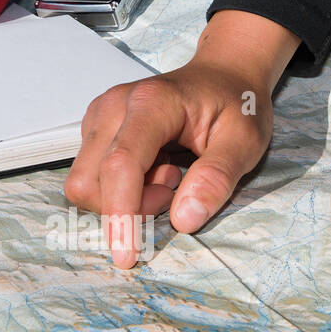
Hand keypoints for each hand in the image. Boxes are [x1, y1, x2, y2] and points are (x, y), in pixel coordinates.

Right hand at [63, 10, 298, 268]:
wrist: (223, 75)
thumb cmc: (235, 105)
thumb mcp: (245, 142)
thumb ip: (217, 178)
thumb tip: (183, 221)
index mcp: (152, 103)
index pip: (120, 166)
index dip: (120, 214)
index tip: (128, 256)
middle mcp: (114, 106)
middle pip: (90, 182)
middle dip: (127, 207)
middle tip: (174, 188)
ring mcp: (99, 116)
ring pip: (85, 184)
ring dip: (125, 199)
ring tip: (168, 177)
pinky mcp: (95, 129)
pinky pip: (92, 178)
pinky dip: (122, 189)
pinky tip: (156, 169)